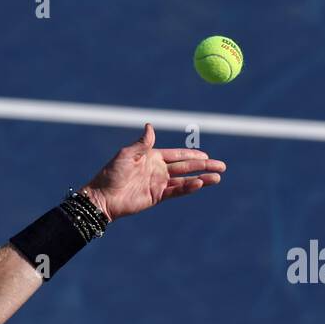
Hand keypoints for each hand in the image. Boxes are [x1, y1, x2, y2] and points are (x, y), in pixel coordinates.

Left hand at [80, 123, 224, 221]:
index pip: (177, 155)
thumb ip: (142, 143)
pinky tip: (200, 184)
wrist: (102, 197)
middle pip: (186, 167)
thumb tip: (150, 126)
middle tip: (222, 166)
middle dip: (204, 166)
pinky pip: (176, 191)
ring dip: (202, 178)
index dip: (192, 155)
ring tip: (217, 177)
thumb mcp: (126, 154)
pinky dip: (188, 188)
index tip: (207, 155)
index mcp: (152, 157)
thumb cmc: (111, 173)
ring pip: (185, 180)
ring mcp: (158, 184)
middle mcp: (158, 170)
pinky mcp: (156, 197)